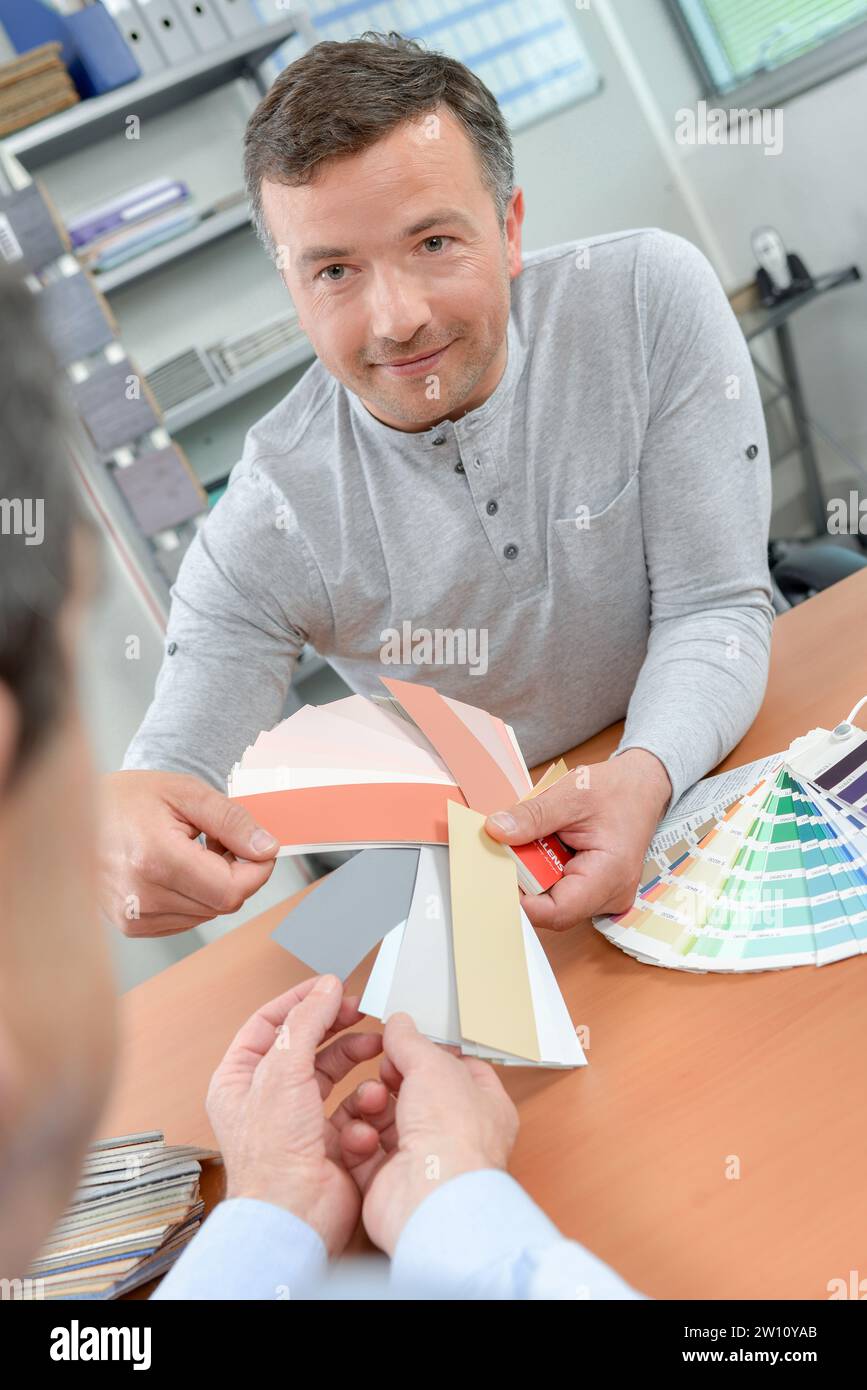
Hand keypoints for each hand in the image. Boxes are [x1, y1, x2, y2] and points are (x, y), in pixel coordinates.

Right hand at [98, 770, 279, 934]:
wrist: (75, 813)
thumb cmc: (126, 798)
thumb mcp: (186, 793)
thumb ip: (232, 821)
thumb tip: (267, 848)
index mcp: (155, 860)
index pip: (232, 890)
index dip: (257, 870)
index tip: (259, 847)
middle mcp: (142, 898)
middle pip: (223, 904)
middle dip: (235, 872)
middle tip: (218, 839)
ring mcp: (134, 917)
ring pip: (207, 913)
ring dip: (213, 885)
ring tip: (192, 851)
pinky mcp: (131, 926)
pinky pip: (185, 919)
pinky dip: (193, 896)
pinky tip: (177, 869)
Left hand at [207, 975, 393, 1256]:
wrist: (297, 1214)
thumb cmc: (273, 1155)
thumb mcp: (284, 1070)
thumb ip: (306, 1021)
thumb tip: (325, 987)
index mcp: (239, 1080)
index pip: (267, 1025)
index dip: (298, 1001)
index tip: (327, 985)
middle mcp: (266, 1099)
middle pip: (304, 1045)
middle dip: (334, 1026)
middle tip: (360, 1009)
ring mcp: (298, 1121)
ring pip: (333, 1074)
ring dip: (356, 1059)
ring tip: (377, 1047)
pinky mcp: (329, 1141)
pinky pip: (352, 1107)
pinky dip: (363, 1103)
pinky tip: (369, 1104)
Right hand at [336, 1012, 518, 1256]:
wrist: (430, 1195)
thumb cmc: (453, 1135)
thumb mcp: (433, 1064)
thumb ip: (411, 1041)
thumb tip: (399, 1023)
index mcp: (485, 1107)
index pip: (462, 1071)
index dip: (435, 1052)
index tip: (410, 1039)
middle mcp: (456, 1136)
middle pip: (417, 1094)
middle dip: (394, 1079)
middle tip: (386, 1070)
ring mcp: (423, 1161)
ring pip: (386, 1120)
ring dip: (371, 1105)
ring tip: (370, 1100)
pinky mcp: (390, 1182)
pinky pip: (365, 1152)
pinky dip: (358, 1139)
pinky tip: (361, 1134)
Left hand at [483, 748, 671, 930]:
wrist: (643, 786)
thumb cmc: (617, 789)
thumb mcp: (570, 795)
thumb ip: (532, 816)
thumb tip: (496, 831)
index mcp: (611, 875)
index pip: (558, 912)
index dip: (521, 902)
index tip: (495, 876)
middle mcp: (611, 895)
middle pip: (553, 908)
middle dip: (524, 882)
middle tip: (503, 851)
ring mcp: (605, 895)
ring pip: (554, 901)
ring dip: (533, 875)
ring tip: (527, 843)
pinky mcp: (597, 890)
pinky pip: (562, 890)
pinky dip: (544, 872)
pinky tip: (542, 847)